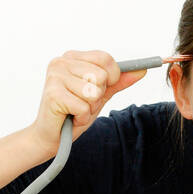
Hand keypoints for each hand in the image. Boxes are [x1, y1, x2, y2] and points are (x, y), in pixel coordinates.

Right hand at [30, 50, 146, 157]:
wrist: (52, 136)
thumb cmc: (74, 112)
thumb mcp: (100, 95)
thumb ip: (119, 82)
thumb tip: (141, 71)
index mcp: (72, 57)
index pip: (106, 59)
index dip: (112, 78)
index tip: (100, 89)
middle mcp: (61, 62)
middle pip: (101, 76)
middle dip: (98, 95)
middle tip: (82, 102)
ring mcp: (55, 77)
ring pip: (94, 92)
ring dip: (89, 108)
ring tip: (75, 110)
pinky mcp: (53, 94)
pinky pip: (84, 107)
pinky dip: (81, 117)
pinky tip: (70, 117)